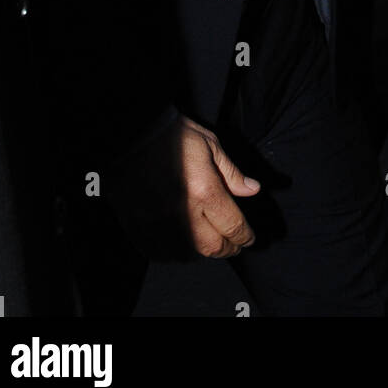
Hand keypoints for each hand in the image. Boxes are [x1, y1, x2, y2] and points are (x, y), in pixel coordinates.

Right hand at [106, 113, 259, 259]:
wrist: (134, 134)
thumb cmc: (172, 134)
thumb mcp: (210, 145)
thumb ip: (231, 173)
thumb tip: (252, 190)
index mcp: (204, 190)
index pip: (232, 225)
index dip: (245, 236)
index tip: (249, 239)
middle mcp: (183, 212)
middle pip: (212, 246)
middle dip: (228, 249)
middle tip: (235, 245)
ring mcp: (159, 223)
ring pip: (187, 254)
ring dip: (203, 251)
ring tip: (211, 243)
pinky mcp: (140, 226)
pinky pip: (161, 252)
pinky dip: (175, 252)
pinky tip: (183, 243)